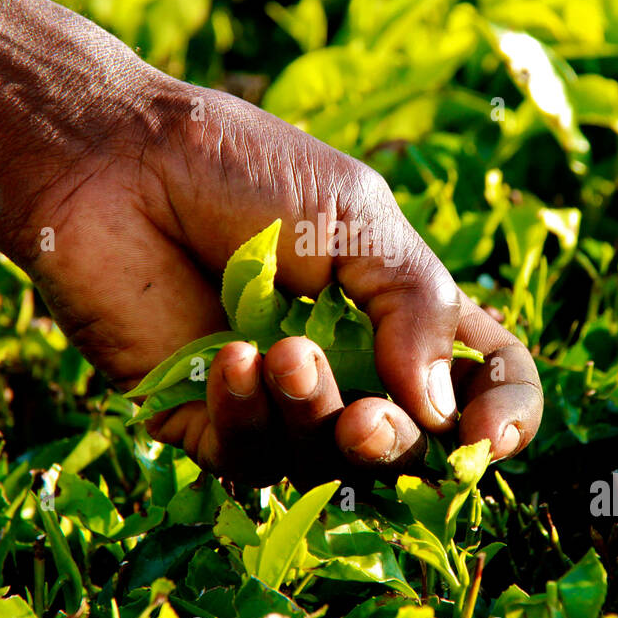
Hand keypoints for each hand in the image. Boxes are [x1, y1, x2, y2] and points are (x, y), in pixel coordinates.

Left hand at [1, 68, 543, 486]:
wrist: (115, 159)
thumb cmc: (241, 171)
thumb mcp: (359, 219)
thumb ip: (417, 307)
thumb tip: (444, 416)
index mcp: (398, 308)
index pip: (480, 382)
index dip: (502, 418)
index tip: (487, 436)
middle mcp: (345, 360)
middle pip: (406, 442)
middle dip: (396, 442)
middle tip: (370, 419)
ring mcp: (274, 394)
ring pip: (323, 458)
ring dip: (314, 417)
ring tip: (282, 354)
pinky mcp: (201, 413)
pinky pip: (245, 456)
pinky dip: (248, 418)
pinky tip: (232, 363)